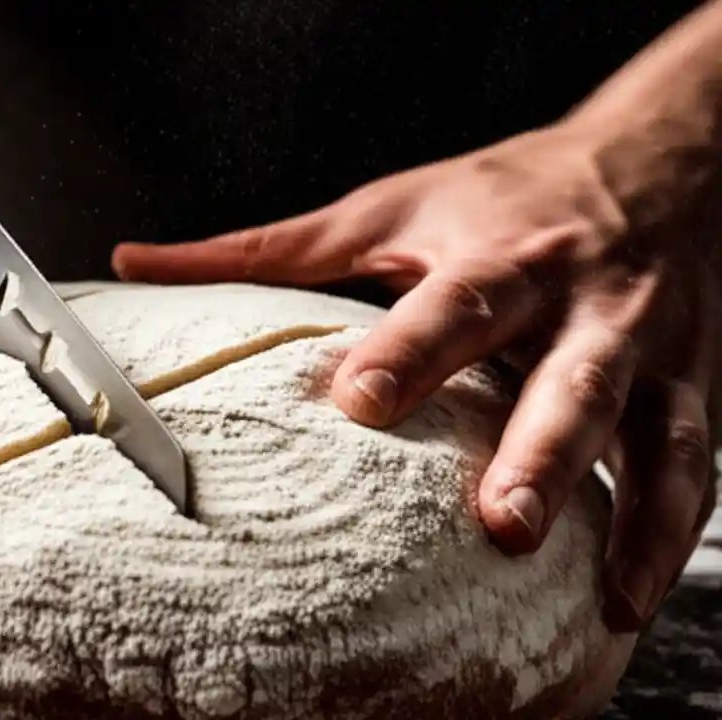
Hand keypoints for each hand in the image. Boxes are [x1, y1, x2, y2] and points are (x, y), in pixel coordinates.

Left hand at [112, 119, 720, 632]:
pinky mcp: (692, 389)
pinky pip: (692, 468)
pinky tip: (633, 596)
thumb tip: (138, 258)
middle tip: (500, 523)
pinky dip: (672, 534)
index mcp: (501, 256)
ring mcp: (646, 351)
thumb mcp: (385, 210)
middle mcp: (582, 304)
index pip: (454, 304)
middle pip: (568, 378)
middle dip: (539, 452)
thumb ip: (265, 249)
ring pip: (647, 433)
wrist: (661, 161)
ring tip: (599, 592)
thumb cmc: (502, 192)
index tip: (357, 402)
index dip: (408, 352)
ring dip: (627, 513)